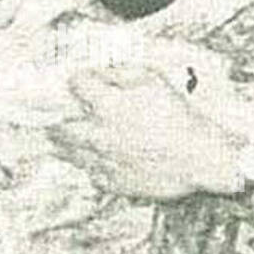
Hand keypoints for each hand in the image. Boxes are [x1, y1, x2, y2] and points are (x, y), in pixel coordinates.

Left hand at [48, 66, 247, 200]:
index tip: (79, 80)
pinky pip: (91, 174)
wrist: (200, 158)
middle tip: (52, 114)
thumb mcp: (155, 81)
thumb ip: (123, 73)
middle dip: (56, 117)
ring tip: (56, 138)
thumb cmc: (181, 118)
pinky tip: (89, 160)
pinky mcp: (116, 182)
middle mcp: (99, 135)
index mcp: (107, 106)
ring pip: (70, 154)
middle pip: (61, 126)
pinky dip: (88, 165)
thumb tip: (102, 71)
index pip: (76, 86)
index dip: (77, 80)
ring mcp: (105, 161)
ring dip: (61, 144)